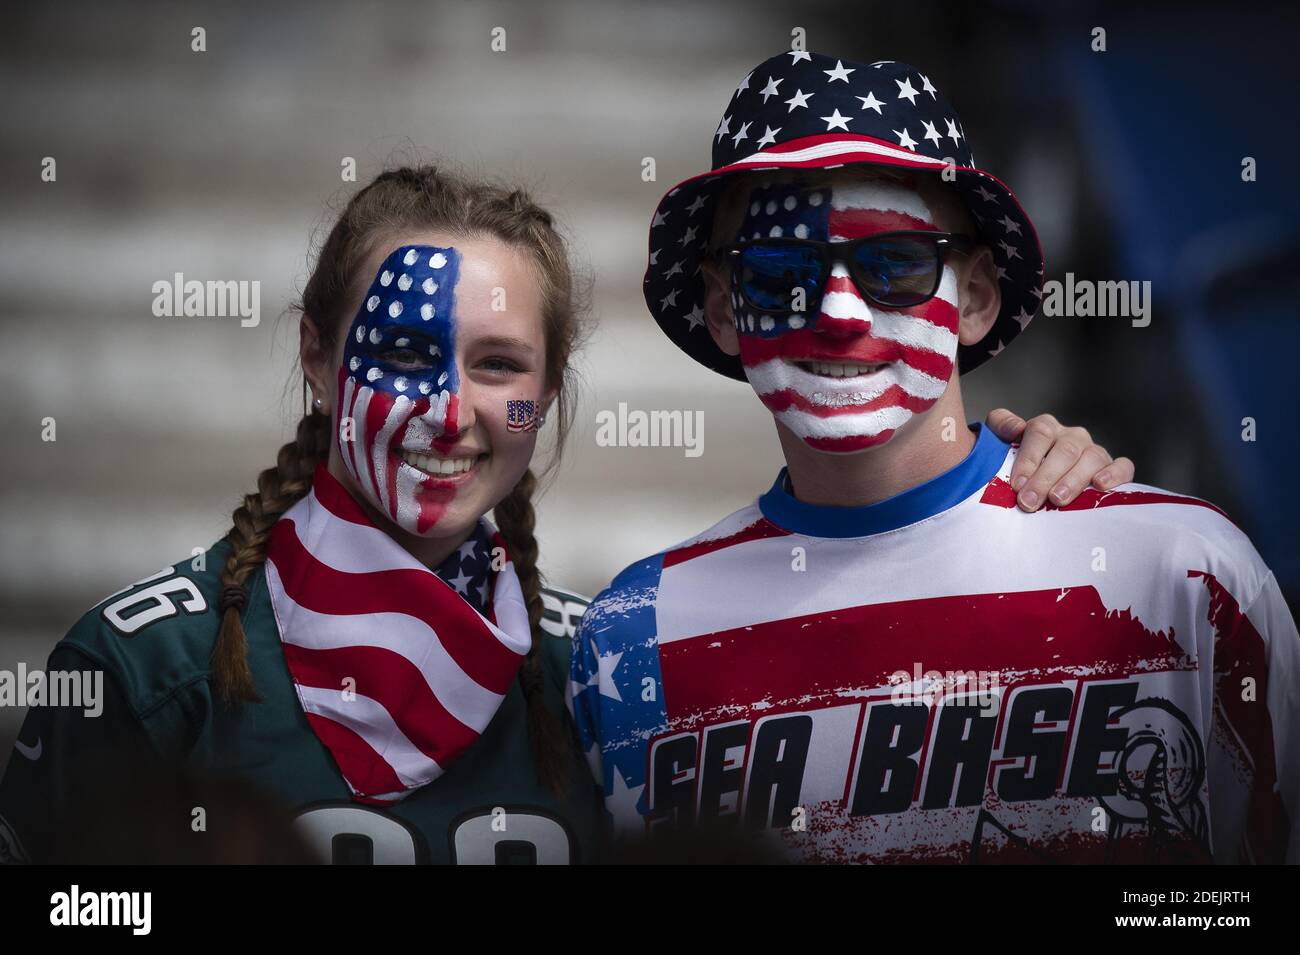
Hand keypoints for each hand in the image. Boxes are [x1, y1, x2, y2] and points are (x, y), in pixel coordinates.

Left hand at [984, 409, 1134, 511]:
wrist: (1036, 483)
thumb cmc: (1016, 465)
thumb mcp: (1000, 442)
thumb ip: (1001, 426)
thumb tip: (1015, 428)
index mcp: (1045, 427)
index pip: (1039, 433)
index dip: (1028, 458)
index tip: (1016, 484)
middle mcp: (1072, 436)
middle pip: (1064, 450)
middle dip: (1045, 477)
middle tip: (1029, 501)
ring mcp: (1094, 451)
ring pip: (1091, 458)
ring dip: (1073, 480)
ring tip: (1057, 499)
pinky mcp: (1113, 467)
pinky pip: (1123, 466)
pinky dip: (1115, 474)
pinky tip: (1101, 485)